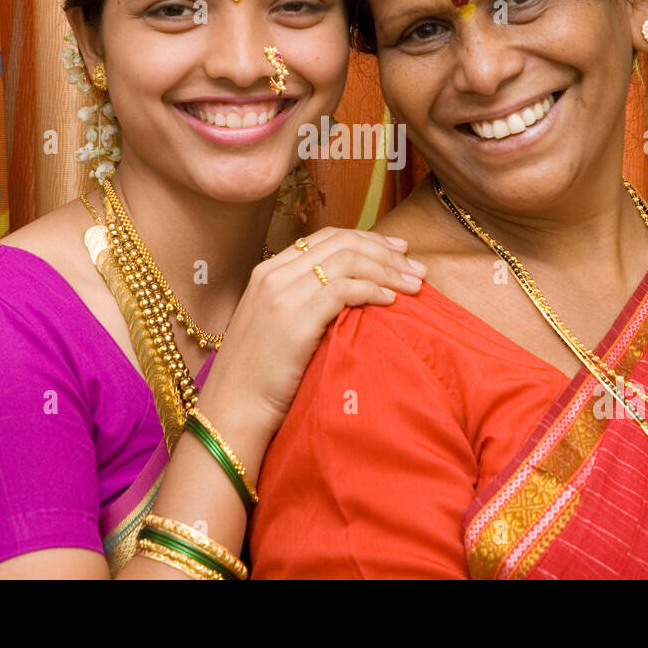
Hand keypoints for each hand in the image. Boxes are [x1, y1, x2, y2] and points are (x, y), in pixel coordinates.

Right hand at [199, 226, 425, 440]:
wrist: (231, 409)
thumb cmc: (258, 377)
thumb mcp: (275, 326)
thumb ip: (302, 301)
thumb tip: (348, 293)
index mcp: (268, 271)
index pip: (327, 237)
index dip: (368, 239)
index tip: (398, 250)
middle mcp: (273, 274)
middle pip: (342, 243)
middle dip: (386, 251)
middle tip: (417, 267)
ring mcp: (282, 294)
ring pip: (348, 261)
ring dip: (388, 270)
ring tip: (414, 284)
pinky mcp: (295, 319)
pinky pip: (345, 289)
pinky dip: (374, 290)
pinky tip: (391, 301)